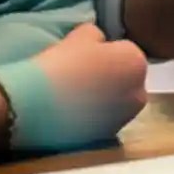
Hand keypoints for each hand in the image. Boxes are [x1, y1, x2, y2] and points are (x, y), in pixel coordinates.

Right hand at [32, 24, 147, 140]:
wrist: (33, 107)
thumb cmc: (60, 65)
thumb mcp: (79, 35)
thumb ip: (96, 34)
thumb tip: (98, 41)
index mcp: (137, 63)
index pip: (125, 52)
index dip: (104, 53)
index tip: (84, 56)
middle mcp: (140, 93)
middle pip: (125, 80)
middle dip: (109, 77)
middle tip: (79, 76)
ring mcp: (126, 119)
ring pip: (116, 102)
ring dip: (101, 99)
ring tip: (72, 96)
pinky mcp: (107, 138)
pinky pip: (103, 121)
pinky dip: (92, 118)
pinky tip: (69, 114)